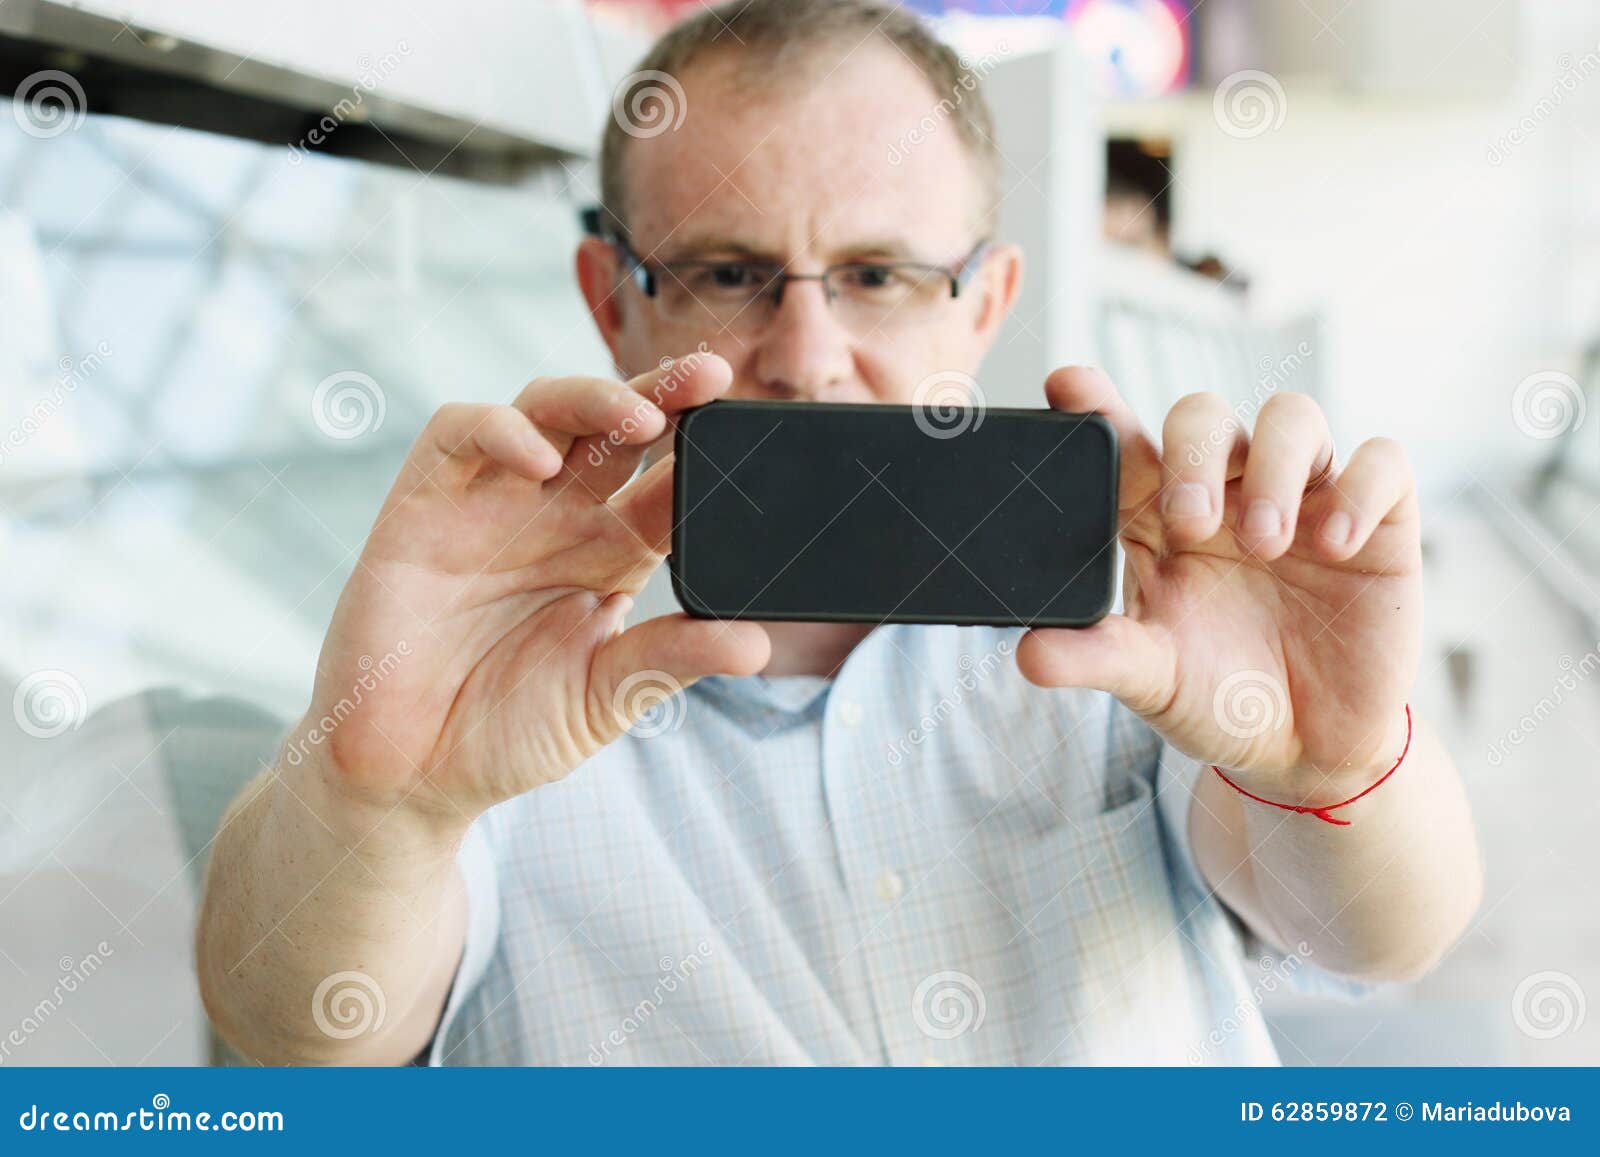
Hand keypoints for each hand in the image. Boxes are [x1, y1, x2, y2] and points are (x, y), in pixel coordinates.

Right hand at [295, 354, 769, 823]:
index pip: (668, 482)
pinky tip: (541, 461)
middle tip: (710, 378)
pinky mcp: (424, 504)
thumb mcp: (605, 696)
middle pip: (615, 429)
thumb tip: (758, 643)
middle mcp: (556, 517)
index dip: (706, 451)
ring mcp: (491, 504)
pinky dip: (500, 431)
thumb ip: (673, 658)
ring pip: (545, 410)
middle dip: (663, 396)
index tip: (754, 431)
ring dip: (593, 399)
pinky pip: (460, 436)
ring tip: (641, 417)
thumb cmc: (507, 733)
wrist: (408, 775)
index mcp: (611, 555)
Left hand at [1017, 368, 1420, 803]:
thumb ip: (1095, 658)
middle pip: (1203, 416)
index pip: (1122, 439)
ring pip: (1291, 416)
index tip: (1067, 383)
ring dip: (1276, 468)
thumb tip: (1028, 654)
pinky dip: (1360, 490)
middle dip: (1193, 455)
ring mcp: (1301, 497)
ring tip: (1267, 543)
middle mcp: (1225, 490)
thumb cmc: (1215, 696)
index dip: (1095, 403)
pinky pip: (1381, 462)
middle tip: (1191, 522)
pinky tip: (1337, 546)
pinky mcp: (1375, 519)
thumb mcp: (1151, 680)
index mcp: (1155, 516)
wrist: (1307, 748)